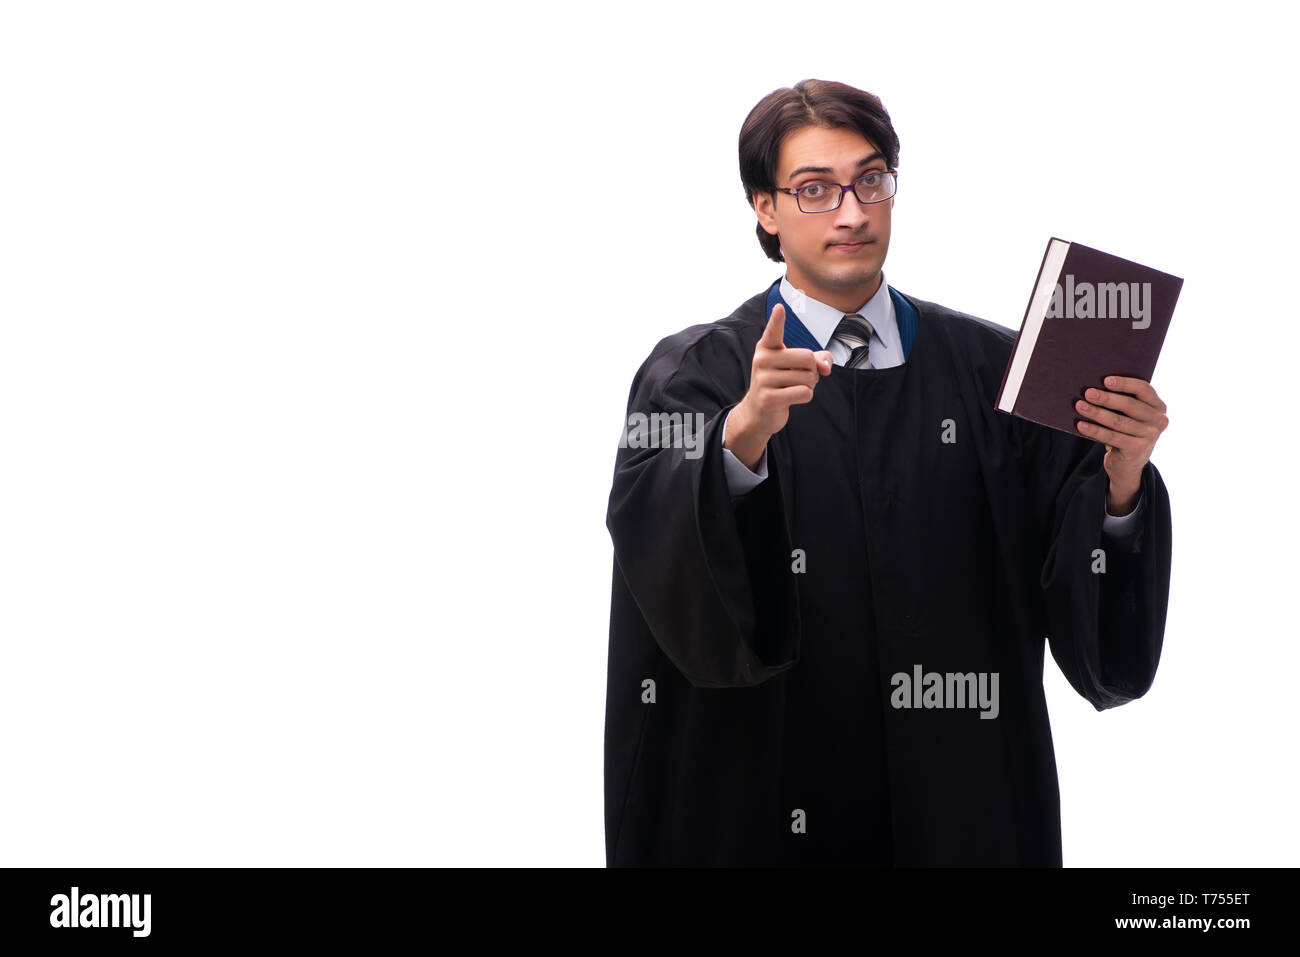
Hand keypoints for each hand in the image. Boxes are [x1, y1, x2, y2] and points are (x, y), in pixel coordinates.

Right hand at [725, 303, 832, 469]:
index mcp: (766, 348)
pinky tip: (792, 398)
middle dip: (813, 370)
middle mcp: (762, 360)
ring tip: (794, 387)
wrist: (758, 412)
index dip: (777, 319)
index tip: (779, 307)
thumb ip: (817, 359)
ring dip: (809, 385)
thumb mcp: (796, 367)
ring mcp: (763, 379)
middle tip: (801, 377)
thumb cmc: (780, 383)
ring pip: (808, 377)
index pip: (773, 331)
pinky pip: (805, 393)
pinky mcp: (769, 398)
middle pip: (807, 357)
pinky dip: (806, 396)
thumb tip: (825, 367)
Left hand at [1074, 375, 1168, 514]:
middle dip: (1106, 398)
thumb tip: (1095, 387)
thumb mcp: (1130, 415)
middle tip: (1087, 392)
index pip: (1144, 389)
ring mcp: (1150, 436)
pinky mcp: (1137, 449)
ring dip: (1096, 413)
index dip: (1125, 383)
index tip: (1105, 380)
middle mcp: (1159, 420)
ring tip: (1079, 406)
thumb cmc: (1125, 430)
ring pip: (1118, 421)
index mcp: (1158, 406)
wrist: (1128, 463)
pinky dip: (1094, 430)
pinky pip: (1112, 437)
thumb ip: (1122, 401)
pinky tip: (1080, 424)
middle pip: (1130, 405)